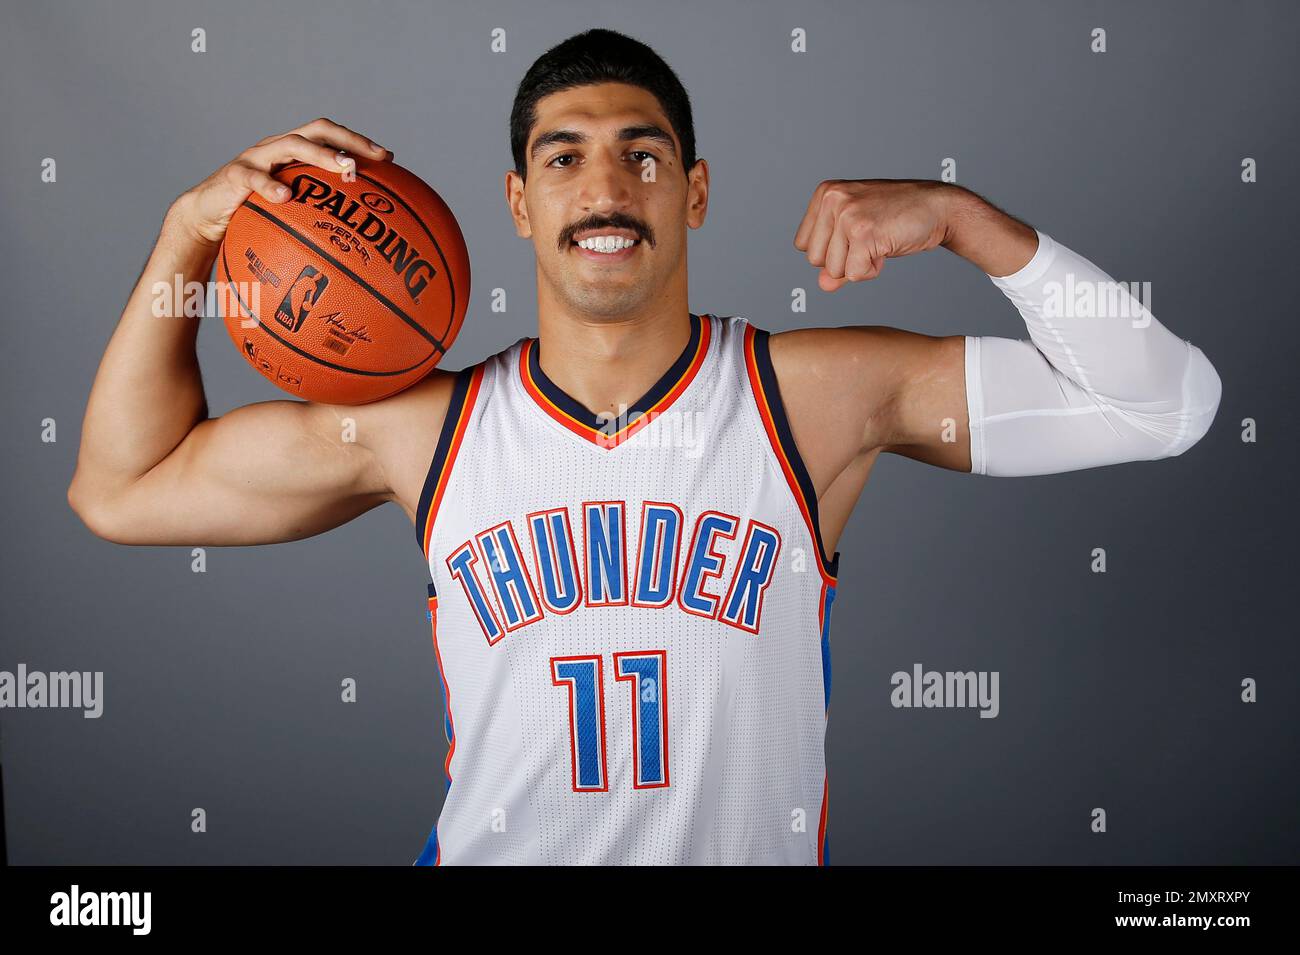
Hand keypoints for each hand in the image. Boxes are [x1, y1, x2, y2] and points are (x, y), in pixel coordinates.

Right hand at [169, 118, 391, 245]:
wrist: (207, 217)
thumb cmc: (255, 215)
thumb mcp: (290, 213)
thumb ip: (318, 213)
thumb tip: (360, 239)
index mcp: (294, 153)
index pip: (332, 137)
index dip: (359, 142)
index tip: (389, 158)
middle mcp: (278, 147)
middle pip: (317, 130)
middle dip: (348, 140)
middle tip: (373, 159)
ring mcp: (256, 157)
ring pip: (291, 145)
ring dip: (321, 155)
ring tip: (343, 168)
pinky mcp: (234, 174)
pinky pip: (253, 176)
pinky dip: (270, 185)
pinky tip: (286, 197)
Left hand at [794, 179, 953, 290]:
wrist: (938, 208)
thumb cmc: (898, 217)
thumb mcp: (858, 234)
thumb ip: (835, 258)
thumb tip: (823, 285)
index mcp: (825, 194)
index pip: (804, 245)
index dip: (832, 251)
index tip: (857, 236)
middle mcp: (832, 200)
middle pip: (814, 260)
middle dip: (843, 261)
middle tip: (870, 240)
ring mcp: (847, 215)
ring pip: (833, 270)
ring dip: (859, 265)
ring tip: (879, 241)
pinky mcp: (863, 233)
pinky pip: (853, 274)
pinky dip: (871, 271)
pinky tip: (886, 248)